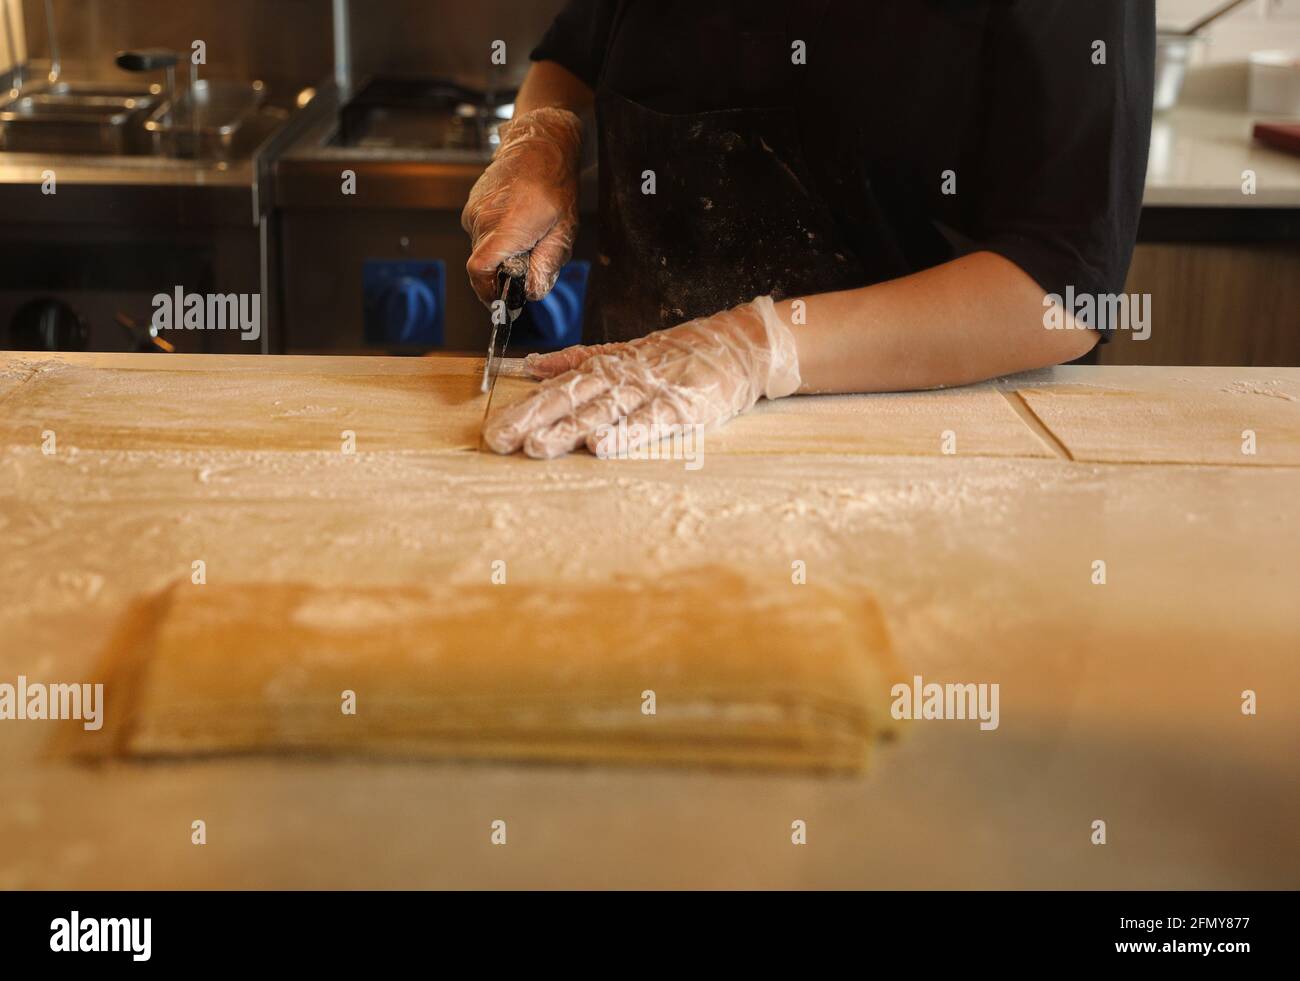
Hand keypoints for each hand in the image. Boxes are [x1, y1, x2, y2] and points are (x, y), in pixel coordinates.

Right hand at [461, 107, 582, 305]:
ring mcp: (473, 211)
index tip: (500, 300)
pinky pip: (481, 233)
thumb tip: (531, 293)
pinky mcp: (472, 205)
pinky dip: (497, 236)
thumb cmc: (555, 184)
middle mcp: (483, 220)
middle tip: (529, 258)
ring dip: (502, 252)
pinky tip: (517, 220)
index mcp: (505, 228)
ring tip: (527, 232)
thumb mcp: (563, 232)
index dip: (487, 291)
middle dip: (504, 271)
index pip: (480, 270)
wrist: (539, 145)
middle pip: (484, 264)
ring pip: (483, 249)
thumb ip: (546, 267)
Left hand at [483, 296, 801, 458]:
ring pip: (603, 411)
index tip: (494, 430)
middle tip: (501, 441)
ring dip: (569, 430)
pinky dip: (624, 434)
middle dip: (533, 420)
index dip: (524, 409)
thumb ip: (575, 359)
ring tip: (538, 447)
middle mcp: (621, 378)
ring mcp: (650, 392)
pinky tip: (600, 448)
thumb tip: (530, 366)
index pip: (556, 389)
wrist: (735, 345)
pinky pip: (648, 422)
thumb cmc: (677, 354)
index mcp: (604, 367)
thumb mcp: (621, 352)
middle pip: (570, 399)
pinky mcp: (680, 407)